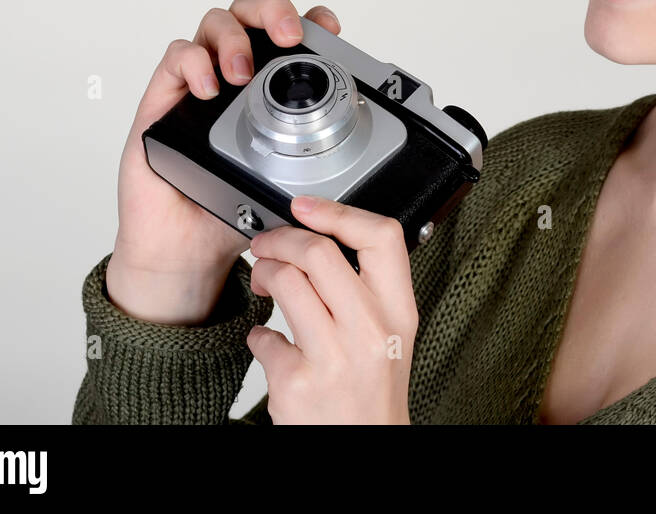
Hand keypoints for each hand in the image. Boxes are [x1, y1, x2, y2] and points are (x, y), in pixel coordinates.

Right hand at [107, 0, 341, 323]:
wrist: (191, 248)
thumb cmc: (238, 211)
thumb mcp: (293, 181)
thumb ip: (323, 159)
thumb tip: (365, 149)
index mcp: (270, 87)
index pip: (289, 33)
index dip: (310, 19)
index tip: (330, 28)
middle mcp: (235, 76)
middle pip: (251, 13)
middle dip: (272, 12)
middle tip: (288, 36)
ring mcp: (199, 83)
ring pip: (215, 25)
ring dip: (234, 39)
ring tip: (243, 74)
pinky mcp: (165, 100)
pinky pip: (176, 58)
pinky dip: (194, 62)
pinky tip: (210, 89)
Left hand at [246, 195, 417, 424]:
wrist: (365, 447)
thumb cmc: (372, 391)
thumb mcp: (391, 335)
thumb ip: (369, 289)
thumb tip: (326, 237)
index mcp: (398, 311)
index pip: (381, 237)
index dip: (338, 212)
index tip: (308, 207)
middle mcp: (371, 331)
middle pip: (320, 252)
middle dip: (281, 239)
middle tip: (269, 244)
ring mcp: (334, 358)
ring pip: (285, 281)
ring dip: (263, 272)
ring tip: (263, 281)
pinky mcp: (297, 384)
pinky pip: (262, 335)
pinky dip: (257, 333)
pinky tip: (267, 341)